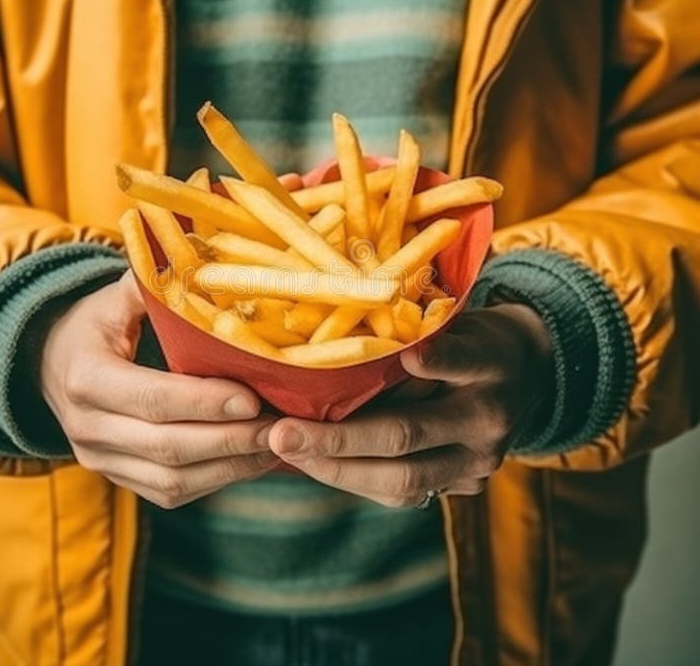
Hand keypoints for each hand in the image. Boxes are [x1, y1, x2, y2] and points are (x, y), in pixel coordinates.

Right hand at [41, 270, 278, 508]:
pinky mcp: (117, 476)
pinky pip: (170, 492)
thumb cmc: (96, 322)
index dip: (206, 403)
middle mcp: (88, 427)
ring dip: (230, 467)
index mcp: (87, 376)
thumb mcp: (117, 297)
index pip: (153, 398)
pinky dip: (215, 480)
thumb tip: (212, 269)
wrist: (49, 361)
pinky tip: (250, 460)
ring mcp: (100, 459)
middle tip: (281, 426)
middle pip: (168, 446)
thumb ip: (157, 285)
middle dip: (231, 440)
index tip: (253, 398)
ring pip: (173, 480)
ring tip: (275, 445)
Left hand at [268, 304, 553, 506]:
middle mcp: (489, 418)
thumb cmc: (474, 335)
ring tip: (290, 454)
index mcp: (491, 362)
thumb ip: (418, 332)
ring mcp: (481, 460)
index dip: (433, 360)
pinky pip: (408, 495)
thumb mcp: (458, 318)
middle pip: (408, 434)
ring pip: (404, 481)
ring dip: (338, 470)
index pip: (461, 359)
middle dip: (338, 439)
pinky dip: (359, 481)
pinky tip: (319, 465)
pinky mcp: (469, 484)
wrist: (530, 372)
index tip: (407, 355)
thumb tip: (341, 341)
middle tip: (283, 435)